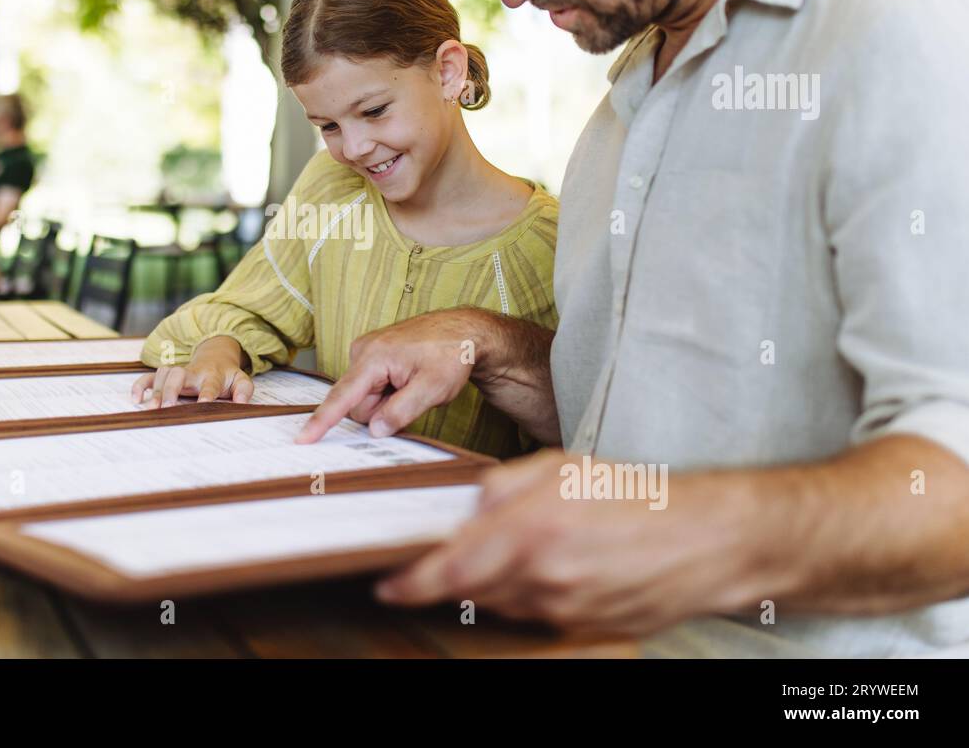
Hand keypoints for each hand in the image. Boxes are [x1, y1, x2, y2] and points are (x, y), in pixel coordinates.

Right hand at [130, 336, 252, 408]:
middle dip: (172, 389)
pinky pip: (149, 376)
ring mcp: (177, 372)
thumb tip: (242, 403)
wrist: (215, 357)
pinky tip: (136, 399)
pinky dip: (140, 385)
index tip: (203, 405)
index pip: (210, 384)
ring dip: (155, 390)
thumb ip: (244, 391)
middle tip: (167, 407)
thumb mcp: (241, 381)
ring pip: (163, 374)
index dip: (206, 394)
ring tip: (151, 409)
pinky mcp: (166, 375)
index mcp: (212, 375)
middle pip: (179, 374)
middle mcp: (192, 372)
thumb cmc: (227, 375)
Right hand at [296, 310, 481, 443]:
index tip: (303, 438)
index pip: (343, 396)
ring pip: (366, 397)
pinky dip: (389, 391)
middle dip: (382, 409)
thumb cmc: (450, 354)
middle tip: (414, 394)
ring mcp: (367, 351)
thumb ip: (400, 412)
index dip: (323, 421)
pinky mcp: (373, 355)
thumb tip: (373, 430)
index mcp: (374, 358)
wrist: (463, 330)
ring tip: (414, 383)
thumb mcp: (433, 389)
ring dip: (388, 400)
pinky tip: (408, 379)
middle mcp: (363, 351)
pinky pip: (372, 386)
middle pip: (359, 403)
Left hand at [374, 451, 754, 636]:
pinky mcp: (584, 627)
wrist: (707, 540)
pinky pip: (536, 615)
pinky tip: (551, 566)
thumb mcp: (562, 467)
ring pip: (503, 603)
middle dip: (453, 575)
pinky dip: (529, 593)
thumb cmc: (638, 495)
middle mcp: (543, 577)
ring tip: (521, 549)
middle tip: (448, 554)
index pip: (451, 569)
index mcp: (531, 530)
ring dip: (494, 582)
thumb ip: (504, 484)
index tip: (387, 586)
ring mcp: (564, 609)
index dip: (411, 583)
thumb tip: (468, 506)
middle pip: (472, 590)